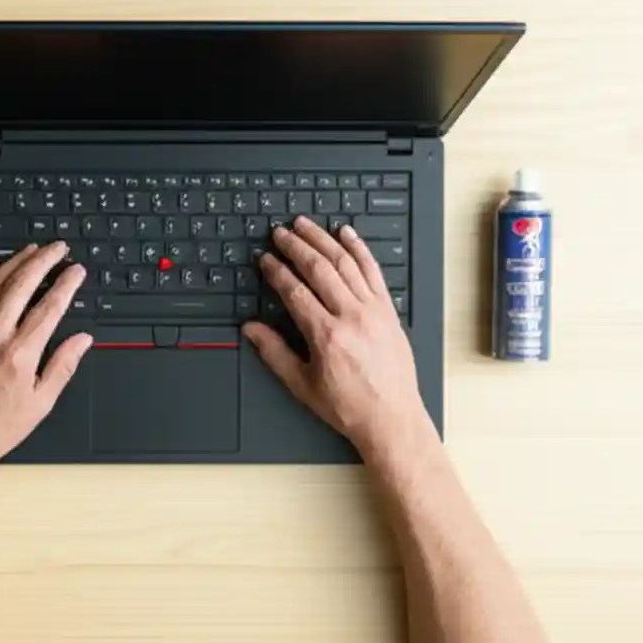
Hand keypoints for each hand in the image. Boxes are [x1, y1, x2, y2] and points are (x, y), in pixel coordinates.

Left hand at [0, 242, 91, 477]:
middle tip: (58, 248)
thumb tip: (82, 340)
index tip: (76, 271)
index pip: (49, 308)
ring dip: (15, 261)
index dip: (66, 284)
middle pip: (21, 286)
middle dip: (43, 261)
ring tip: (32, 248)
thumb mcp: (41, 402)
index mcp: (20, 355)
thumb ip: (63, 366)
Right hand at [242, 218, 432, 456]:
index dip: (276, 271)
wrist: (391, 418)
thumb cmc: (348, 406)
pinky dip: (359, 248)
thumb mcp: (302, 385)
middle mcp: (351, 316)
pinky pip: (372, 271)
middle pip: (319, 268)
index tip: (265, 260)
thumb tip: (251, 329)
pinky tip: (346, 234)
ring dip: (323, 239)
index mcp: (326, 335)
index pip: (295, 291)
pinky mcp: (388, 310)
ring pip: (345, 262)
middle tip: (280, 233)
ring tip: (305, 225)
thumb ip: (274, 353)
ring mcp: (373, 310)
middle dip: (296, 246)